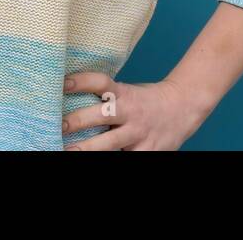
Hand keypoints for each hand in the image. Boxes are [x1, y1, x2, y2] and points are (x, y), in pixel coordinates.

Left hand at [61, 72, 211, 149]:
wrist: (184, 106)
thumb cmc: (146, 100)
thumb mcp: (127, 93)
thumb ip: (106, 98)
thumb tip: (69, 100)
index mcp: (124, 93)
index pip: (100, 82)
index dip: (81, 81)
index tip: (62, 82)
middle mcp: (130, 112)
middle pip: (101, 115)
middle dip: (77, 121)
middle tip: (58, 126)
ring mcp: (139, 133)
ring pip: (109, 143)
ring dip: (87, 149)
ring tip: (67, 152)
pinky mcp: (148, 152)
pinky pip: (126, 159)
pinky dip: (110, 161)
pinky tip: (94, 162)